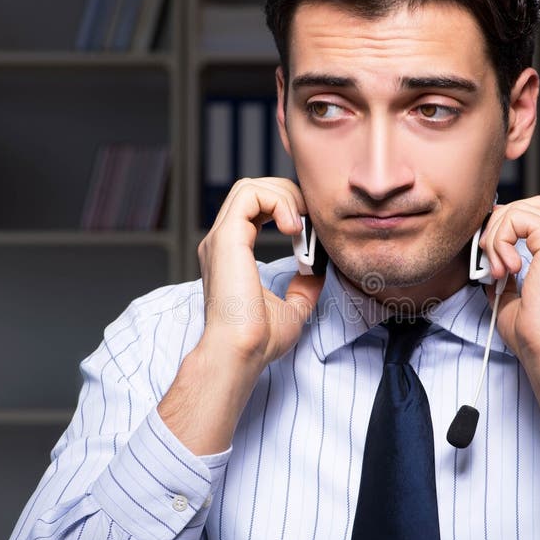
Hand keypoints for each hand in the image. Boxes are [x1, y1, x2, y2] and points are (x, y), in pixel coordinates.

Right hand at [158, 178, 325, 455]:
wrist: (242, 352)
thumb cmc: (259, 340)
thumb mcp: (292, 309)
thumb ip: (303, 288)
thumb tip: (317, 271)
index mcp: (232, 253)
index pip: (254, 207)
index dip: (285, 207)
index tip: (310, 230)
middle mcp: (222, 241)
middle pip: (252, 189)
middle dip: (287, 195)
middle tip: (310, 221)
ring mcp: (221, 238)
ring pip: (249, 186)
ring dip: (283, 196)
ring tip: (301, 224)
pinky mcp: (227, 238)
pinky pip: (251, 195)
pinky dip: (278, 202)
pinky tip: (293, 228)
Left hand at [479, 196, 539, 440]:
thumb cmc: (535, 333)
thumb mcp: (515, 294)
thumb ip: (506, 269)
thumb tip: (485, 254)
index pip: (539, 218)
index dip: (509, 231)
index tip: (493, 261)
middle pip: (532, 206)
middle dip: (501, 228)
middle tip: (489, 262)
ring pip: (522, 210)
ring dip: (497, 236)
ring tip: (497, 270)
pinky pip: (517, 218)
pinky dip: (500, 240)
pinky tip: (504, 268)